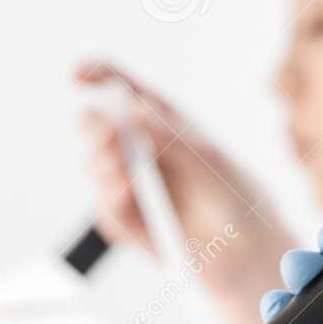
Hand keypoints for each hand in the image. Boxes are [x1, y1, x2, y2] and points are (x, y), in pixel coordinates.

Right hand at [75, 61, 295, 323]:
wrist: (244, 249)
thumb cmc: (233, 192)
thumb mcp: (208, 159)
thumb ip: (171, 136)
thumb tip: (135, 108)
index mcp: (161, 121)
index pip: (122, 87)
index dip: (96, 75)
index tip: (78, 75)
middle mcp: (139, 148)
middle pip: (97, 125)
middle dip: (93, 126)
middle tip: (108, 134)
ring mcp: (128, 183)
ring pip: (95, 165)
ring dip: (104, 163)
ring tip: (122, 167)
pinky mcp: (126, 219)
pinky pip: (107, 207)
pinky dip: (113, 198)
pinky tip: (127, 194)